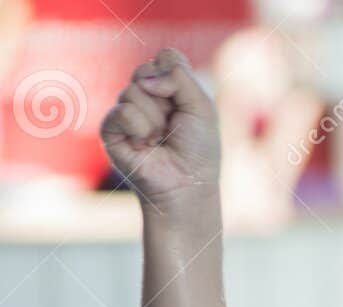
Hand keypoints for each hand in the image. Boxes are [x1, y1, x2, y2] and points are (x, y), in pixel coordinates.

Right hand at [100, 47, 220, 211]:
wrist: (186, 184)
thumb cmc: (198, 149)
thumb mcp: (202, 107)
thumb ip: (179, 77)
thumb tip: (146, 80)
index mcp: (168, 87)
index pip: (165, 57)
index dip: (176, 75)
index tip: (187, 102)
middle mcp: (145, 96)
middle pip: (146, 69)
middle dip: (167, 98)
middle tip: (174, 124)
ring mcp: (125, 110)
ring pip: (135, 90)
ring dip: (156, 119)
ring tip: (160, 140)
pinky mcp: (110, 128)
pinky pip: (122, 111)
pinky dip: (140, 129)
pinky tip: (144, 145)